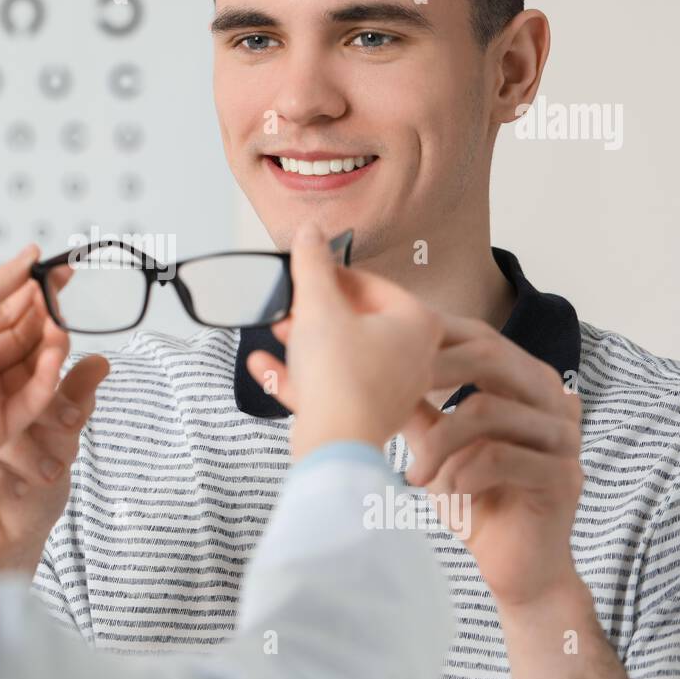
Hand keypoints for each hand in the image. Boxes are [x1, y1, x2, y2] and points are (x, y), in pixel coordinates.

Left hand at [0, 245, 68, 508]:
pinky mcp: (0, 427)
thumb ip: (1, 283)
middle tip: (62, 305)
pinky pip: (32, 400)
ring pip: (34, 368)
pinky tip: (53, 358)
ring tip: (59, 332)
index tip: (63, 274)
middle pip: (26, 338)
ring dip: (51, 347)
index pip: (10, 310)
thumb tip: (31, 253)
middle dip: (46, 320)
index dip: (37, 292)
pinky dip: (47, 378)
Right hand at [0, 354, 109, 578]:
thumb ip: (75, 401)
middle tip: (67, 427)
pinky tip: (14, 489)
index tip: (68, 368)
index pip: (10, 362)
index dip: (43, 362)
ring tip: (48, 471)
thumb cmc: (33, 493)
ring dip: (18, 448)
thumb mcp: (62, 443)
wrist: (11, 546)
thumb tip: (101, 362)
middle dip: (36, 408)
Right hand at [245, 221, 442, 456]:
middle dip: (314, 309)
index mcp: (417, 324)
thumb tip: (310, 232)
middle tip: (289, 302)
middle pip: (357, 319)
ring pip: (342, 353)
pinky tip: (262, 363)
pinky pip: (330, 386)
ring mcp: (390, 389)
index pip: (371, 283)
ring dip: (304, 340)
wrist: (335, 446)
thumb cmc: (339, 376)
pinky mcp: (365, 416)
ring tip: (274, 328)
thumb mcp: (318, 305)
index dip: (330, 274)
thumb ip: (312, 264)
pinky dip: (299, 375)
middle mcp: (413, 357)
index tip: (304, 272)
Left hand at [403, 314, 583, 609]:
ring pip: (486, 410)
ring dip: (438, 444)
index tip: (383, 353)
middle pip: (490, 358)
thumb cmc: (475, 501)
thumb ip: (420, 407)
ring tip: (415, 475)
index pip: (483, 340)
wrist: (515, 570)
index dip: (434, 340)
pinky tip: (445, 492)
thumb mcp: (439, 446)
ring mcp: (564, 437)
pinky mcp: (564, 476)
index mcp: (528, 385)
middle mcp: (554, 401)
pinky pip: (500, 456)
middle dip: (431, 375)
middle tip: (388, 398)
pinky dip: (461, 473)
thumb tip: (377, 366)